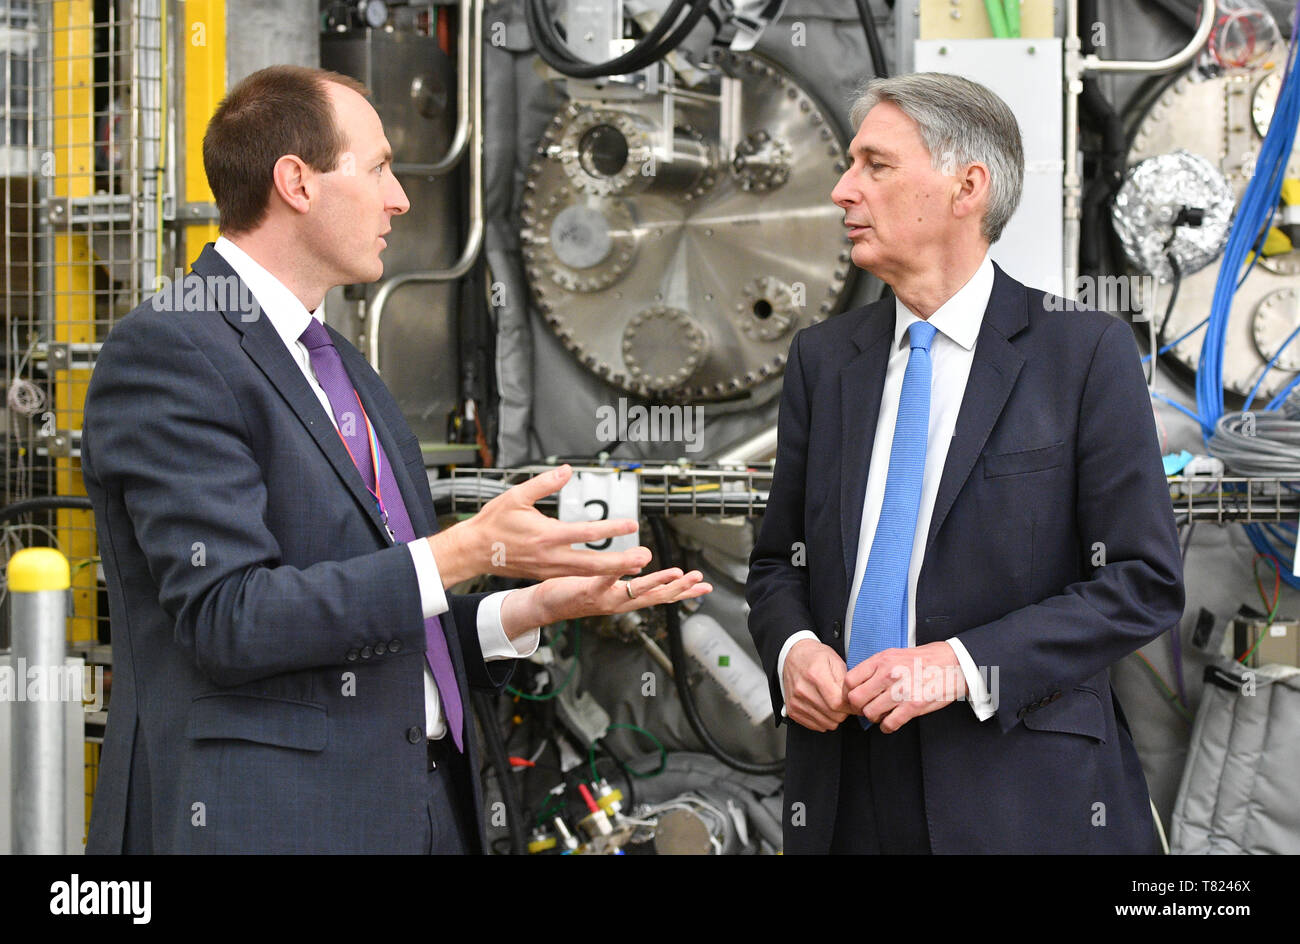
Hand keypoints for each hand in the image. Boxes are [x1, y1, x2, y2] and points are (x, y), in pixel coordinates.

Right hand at [430, 465, 650, 585]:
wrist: (474, 550)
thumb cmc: (494, 522)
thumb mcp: (516, 496)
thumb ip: (544, 483)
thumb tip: (567, 470)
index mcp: (546, 535)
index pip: (586, 533)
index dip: (612, 529)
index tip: (632, 524)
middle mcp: (550, 556)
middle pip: (593, 563)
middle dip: (620, 562)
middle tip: (643, 558)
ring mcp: (549, 568)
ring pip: (586, 573)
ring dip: (613, 570)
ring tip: (636, 565)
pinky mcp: (546, 574)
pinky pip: (575, 576)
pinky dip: (595, 575)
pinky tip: (610, 572)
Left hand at [502, 568, 711, 631]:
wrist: (545, 606)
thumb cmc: (574, 593)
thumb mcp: (607, 587)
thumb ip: (625, 580)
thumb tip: (642, 566)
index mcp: (625, 600)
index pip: (661, 596)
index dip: (683, 592)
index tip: (704, 586)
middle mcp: (620, 603)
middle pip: (656, 597)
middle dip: (679, 589)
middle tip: (698, 580)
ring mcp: (606, 598)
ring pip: (637, 591)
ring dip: (658, 582)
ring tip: (677, 573)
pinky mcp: (589, 590)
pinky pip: (606, 580)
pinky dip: (619, 573)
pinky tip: (631, 564)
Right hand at [782, 639, 851, 731]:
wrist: (793, 656)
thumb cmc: (816, 657)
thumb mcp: (835, 661)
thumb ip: (846, 682)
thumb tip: (855, 701)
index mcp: (815, 674)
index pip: (837, 703)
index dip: (851, 706)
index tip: (855, 703)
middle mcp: (802, 690)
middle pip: (833, 715)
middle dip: (844, 712)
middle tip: (844, 702)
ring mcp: (795, 702)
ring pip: (827, 724)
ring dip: (835, 717)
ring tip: (833, 703)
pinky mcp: (792, 710)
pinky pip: (816, 726)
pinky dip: (824, 720)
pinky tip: (823, 707)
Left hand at [844, 641, 965, 732]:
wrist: (953, 663)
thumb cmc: (923, 660)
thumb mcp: (894, 654)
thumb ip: (875, 667)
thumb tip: (857, 682)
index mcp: (882, 660)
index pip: (849, 680)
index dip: (849, 691)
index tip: (855, 696)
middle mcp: (888, 674)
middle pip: (856, 699)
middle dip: (859, 706)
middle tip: (867, 707)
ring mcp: (901, 690)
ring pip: (870, 713)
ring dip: (874, 717)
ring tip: (881, 714)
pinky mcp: (914, 705)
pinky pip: (889, 724)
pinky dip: (887, 727)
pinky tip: (891, 722)